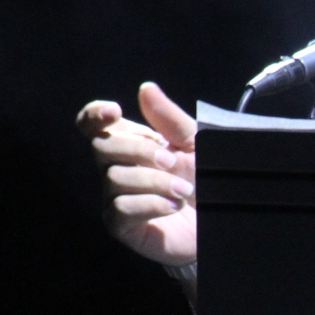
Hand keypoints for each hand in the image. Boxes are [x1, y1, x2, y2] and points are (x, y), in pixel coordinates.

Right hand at [76, 82, 196, 265]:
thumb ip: (170, 119)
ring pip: (115, 178)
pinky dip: (151, 204)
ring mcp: (116, 198)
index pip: (93, 126)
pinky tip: (174, 206)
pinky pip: (121, 209)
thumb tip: (146, 88)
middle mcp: (117, 168)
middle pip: (102, 147)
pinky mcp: (122, 226)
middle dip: (139, 150)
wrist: (221, 220)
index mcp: (130, 144)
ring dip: (155, 181)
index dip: (93, 115)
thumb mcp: (195, 143)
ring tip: (185, 190)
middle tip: (173, 161)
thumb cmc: (207, 180)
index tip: (114, 112)